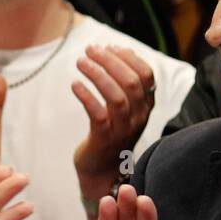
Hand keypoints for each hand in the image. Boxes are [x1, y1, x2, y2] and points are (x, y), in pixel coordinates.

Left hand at [72, 45, 155, 201]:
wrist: (102, 172)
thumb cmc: (110, 134)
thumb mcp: (123, 109)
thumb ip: (123, 83)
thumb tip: (114, 50)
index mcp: (145, 107)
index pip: (146, 75)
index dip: (128, 57)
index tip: (109, 47)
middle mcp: (138, 117)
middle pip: (130, 82)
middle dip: (109, 61)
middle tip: (89, 50)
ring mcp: (122, 129)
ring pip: (116, 96)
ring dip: (97, 75)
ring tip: (80, 62)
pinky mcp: (104, 139)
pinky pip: (98, 114)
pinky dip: (86, 96)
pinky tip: (74, 85)